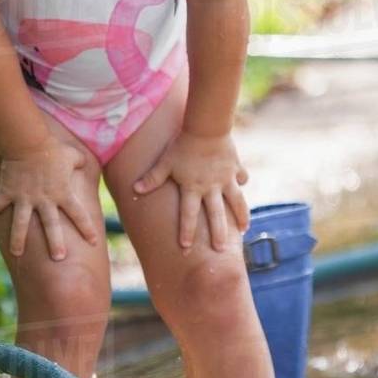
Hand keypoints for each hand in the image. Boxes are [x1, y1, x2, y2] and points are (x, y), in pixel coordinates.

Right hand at [0, 139, 97, 260]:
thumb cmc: (52, 148)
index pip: (79, 214)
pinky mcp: (8, 192)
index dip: (87, 228)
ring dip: (18, 239)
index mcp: (62, 193)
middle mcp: (45, 200)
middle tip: (58, 258)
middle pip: (52, 227)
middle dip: (55, 244)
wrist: (28, 142)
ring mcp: (25, 198)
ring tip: (17, 253)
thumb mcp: (72, 155)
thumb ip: (79, 162)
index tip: (93, 242)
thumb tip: (81, 161)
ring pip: (21, 225)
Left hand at [133, 130, 249, 251]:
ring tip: (243, 229)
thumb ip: (152, 178)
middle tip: (221, 251)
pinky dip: (242, 181)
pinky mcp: (235, 167)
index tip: (185, 249)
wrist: (206, 126)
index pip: (188, 215)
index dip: (186, 232)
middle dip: (219, 234)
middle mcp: (211, 187)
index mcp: (193, 188)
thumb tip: (134, 190)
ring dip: (241, 216)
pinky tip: (243, 186)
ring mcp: (226, 178)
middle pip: (216, 215)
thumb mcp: (165, 162)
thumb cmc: (182, 145)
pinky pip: (241, 177)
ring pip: (237, 202)